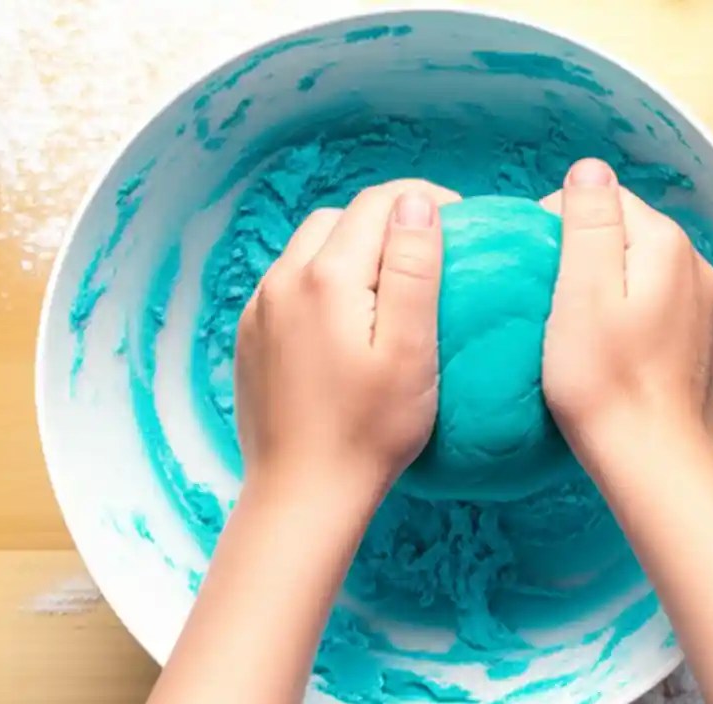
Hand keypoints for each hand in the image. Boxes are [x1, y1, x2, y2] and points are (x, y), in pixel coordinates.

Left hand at [234, 180, 459, 508]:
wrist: (303, 495)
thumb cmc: (371, 430)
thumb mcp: (410, 348)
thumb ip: (413, 268)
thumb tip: (417, 203)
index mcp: (327, 277)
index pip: (376, 203)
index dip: (422, 200)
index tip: (461, 221)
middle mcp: (283, 281)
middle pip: (339, 218)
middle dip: (385, 220)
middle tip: (430, 252)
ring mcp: (260, 309)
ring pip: (309, 248)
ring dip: (352, 249)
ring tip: (391, 284)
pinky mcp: (251, 338)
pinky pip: (289, 284)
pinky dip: (324, 281)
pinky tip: (349, 319)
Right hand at [540, 158, 712, 479]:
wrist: (652, 461)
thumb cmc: (605, 381)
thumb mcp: (582, 292)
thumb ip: (588, 223)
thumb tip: (589, 169)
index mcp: (667, 245)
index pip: (605, 200)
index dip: (561, 226)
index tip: (536, 272)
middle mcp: (697, 266)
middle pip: (626, 234)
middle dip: (586, 255)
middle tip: (550, 303)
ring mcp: (704, 306)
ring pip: (641, 271)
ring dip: (607, 287)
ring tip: (575, 328)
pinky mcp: (700, 341)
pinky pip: (656, 306)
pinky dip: (629, 316)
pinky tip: (607, 349)